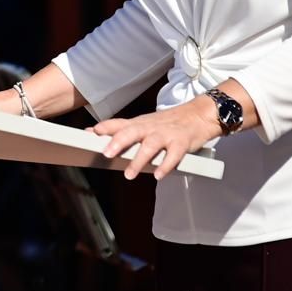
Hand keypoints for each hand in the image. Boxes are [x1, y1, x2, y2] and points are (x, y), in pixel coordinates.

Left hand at [91, 99, 222, 180]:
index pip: (120, 123)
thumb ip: (120, 129)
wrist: (199, 115)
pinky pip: (173, 155)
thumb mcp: (143, 123)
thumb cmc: (166, 123)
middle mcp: (151, 127)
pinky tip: (158, 175)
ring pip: (151, 145)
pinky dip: (165, 165)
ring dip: (139, 159)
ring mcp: (166, 134)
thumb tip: (92, 132)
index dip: (106, 127)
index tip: (92, 132)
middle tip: (106, 154)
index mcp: (140, 123)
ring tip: (129, 174)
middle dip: (119, 142)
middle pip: (133, 132)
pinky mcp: (182, 143)